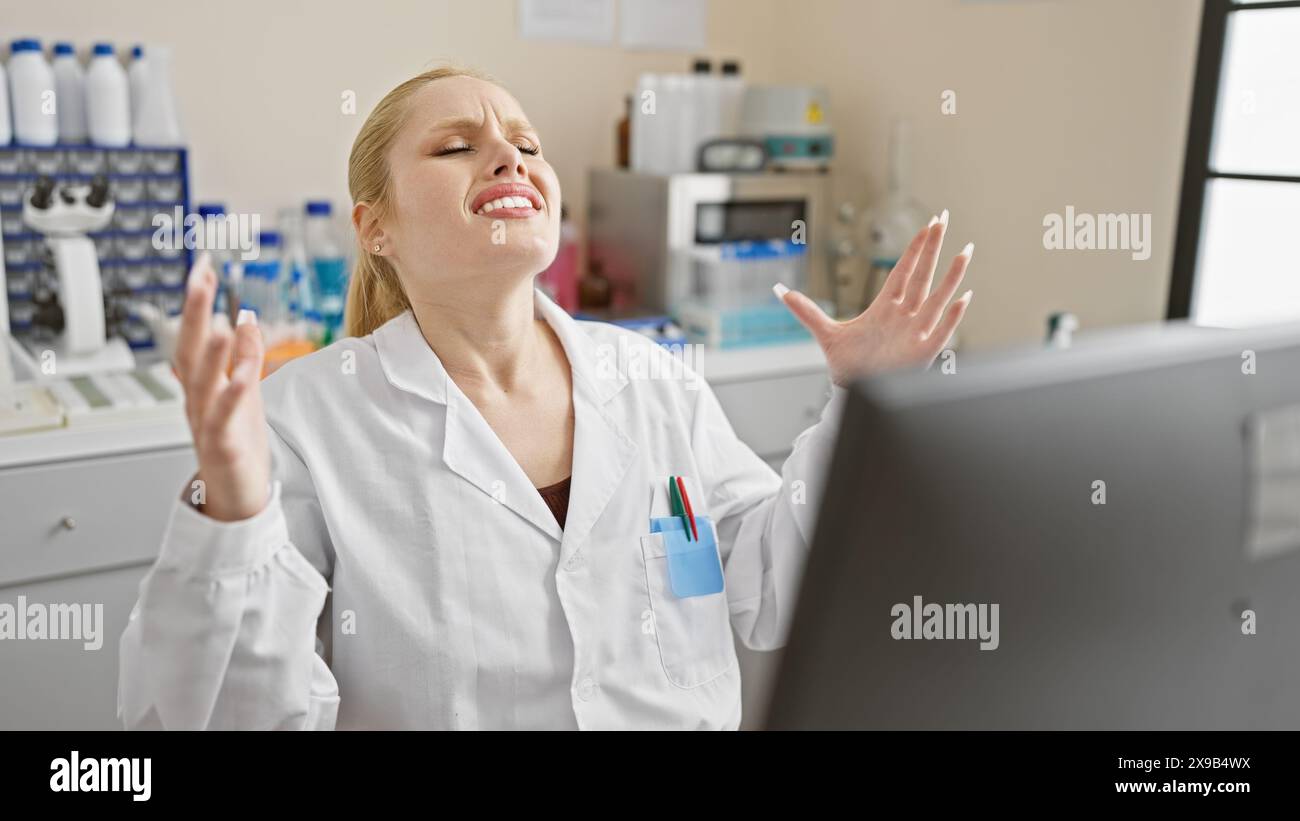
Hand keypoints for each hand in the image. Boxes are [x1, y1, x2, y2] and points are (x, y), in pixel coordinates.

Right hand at [175, 252, 270, 521]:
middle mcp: (197, 400)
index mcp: (203, 385)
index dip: (198, 302)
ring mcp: (206, 423)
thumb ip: (244, 359)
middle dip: (194, 313)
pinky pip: (224, 419)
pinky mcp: (222, 447)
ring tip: (222, 323)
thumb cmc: (239, 447)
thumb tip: (247, 320)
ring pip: (202, 383)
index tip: (204, 266)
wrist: (235, 500)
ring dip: (212, 352)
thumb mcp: (245, 395)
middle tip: (201, 277)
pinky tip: (243, 377)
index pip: (195, 334)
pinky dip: (232, 396)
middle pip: (189, 350)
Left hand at [776, 210, 973, 385]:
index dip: (915, 248)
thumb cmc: (848, 365)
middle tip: (945, 218)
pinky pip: (941, 332)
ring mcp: (915, 332)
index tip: (927, 224)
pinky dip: (951, 317)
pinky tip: (962, 298)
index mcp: (885, 307)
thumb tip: (780, 290)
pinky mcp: (921, 354)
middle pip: (922, 275)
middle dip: (934, 248)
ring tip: (965, 251)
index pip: (903, 271)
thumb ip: (806, 311)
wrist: (854, 393)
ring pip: (937, 299)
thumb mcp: (825, 334)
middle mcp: (904, 315)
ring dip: (951, 276)